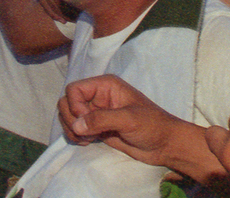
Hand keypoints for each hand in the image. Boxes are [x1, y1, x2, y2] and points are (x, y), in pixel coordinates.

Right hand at [59, 75, 182, 165]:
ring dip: (72, 129)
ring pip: (68, 116)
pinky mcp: (96, 127)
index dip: (74, 105)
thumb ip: (102, 119)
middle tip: (86, 133)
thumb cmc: (151, 125)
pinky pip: (75, 129)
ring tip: (88, 139)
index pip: (74, 89)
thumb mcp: (128, 119)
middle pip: (67, 102)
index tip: (85, 120)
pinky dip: (75, 136)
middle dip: (70, 119)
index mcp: (106, 85)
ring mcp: (96, 112)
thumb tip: (76, 125)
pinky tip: (88, 142)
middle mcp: (98, 96)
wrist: (162, 144)